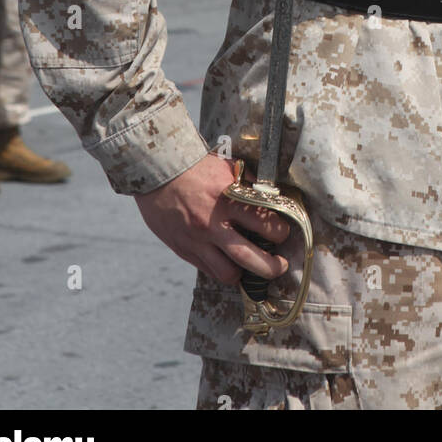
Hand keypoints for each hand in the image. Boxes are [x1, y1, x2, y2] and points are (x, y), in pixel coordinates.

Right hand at [134, 153, 289, 286]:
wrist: (158, 171)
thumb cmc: (196, 167)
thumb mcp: (227, 168)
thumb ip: (248, 185)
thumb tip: (270, 197)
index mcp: (229, 200)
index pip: (266, 225)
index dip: (281, 232)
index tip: (283, 232)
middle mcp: (214, 225)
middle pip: (252, 259)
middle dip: (273, 267)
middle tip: (281, 265)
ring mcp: (198, 241)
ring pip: (229, 274)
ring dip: (245, 274)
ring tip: (252, 266)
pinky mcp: (184, 250)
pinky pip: (209, 271)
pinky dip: (223, 270)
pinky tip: (229, 262)